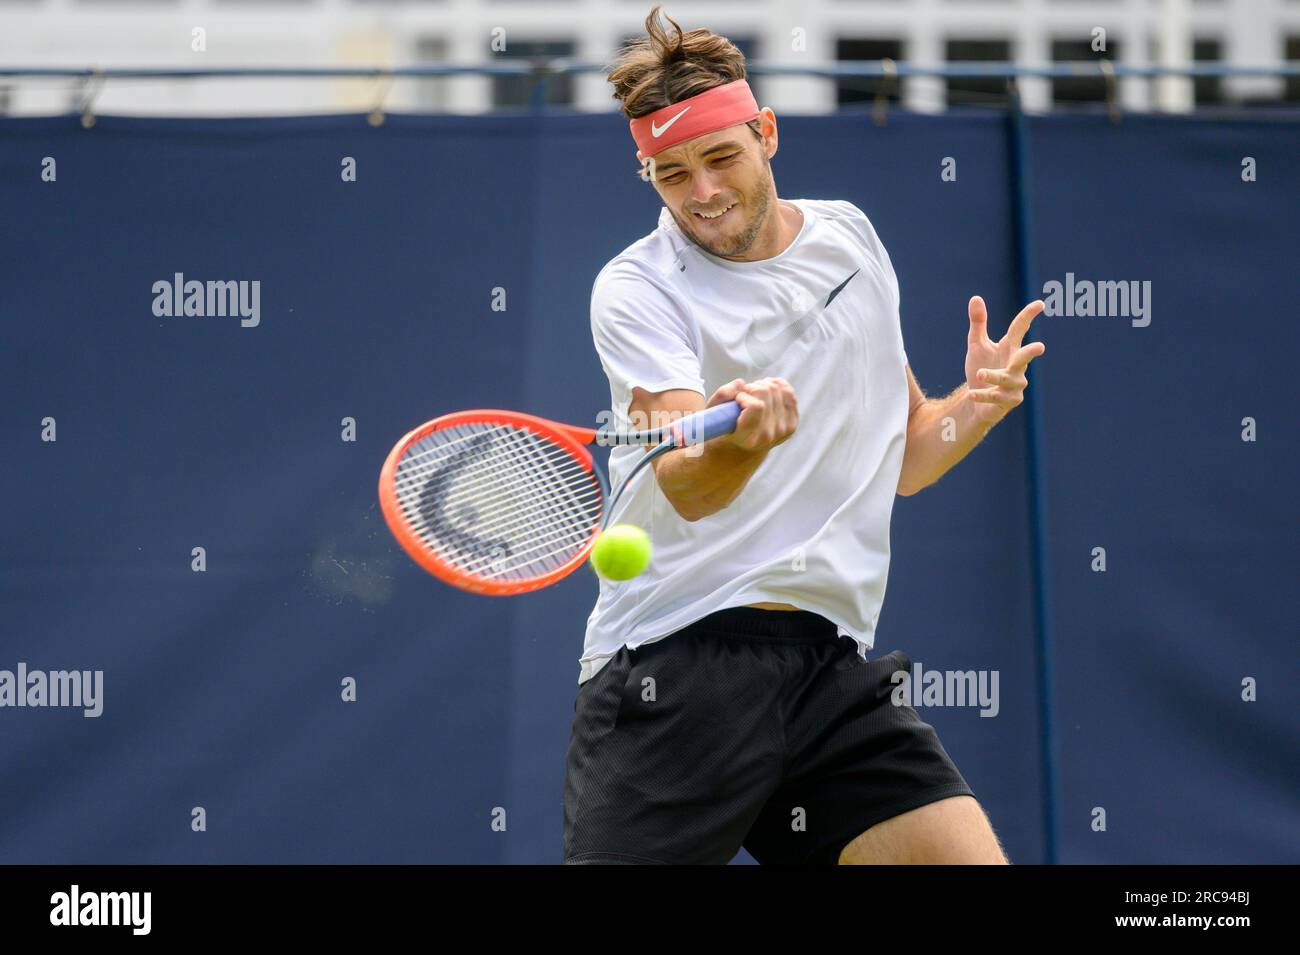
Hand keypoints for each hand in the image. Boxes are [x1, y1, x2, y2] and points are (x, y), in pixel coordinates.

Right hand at [707, 377, 798, 452]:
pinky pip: (788, 393)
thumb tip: (741, 383)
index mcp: (747, 438)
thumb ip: (722, 395)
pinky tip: (767, 391)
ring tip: (753, 395)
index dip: (744, 396)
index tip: (736, 399)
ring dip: (763, 386)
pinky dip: (778, 386)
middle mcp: (767, 437)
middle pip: (767, 392)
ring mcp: (782, 431)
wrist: (741, 448)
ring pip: (777, 389)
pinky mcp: (791, 424)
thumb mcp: (714, 413)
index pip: (756, 406)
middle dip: (752, 388)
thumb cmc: (724, 427)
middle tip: (744, 395)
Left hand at [964, 296, 1046, 425]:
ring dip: (993, 375)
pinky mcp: (1009, 400)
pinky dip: (982, 395)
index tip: (1040, 304)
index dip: (1028, 316)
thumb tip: (976, 297)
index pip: (1019, 329)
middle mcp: (1016, 365)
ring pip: (1006, 378)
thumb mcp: (977, 345)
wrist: (977, 400)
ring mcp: (1015, 384)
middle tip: (1040, 347)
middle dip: (1031, 352)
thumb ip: (978, 323)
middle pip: (1025, 356)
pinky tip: (971, 394)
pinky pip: (996, 397)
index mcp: (1010, 348)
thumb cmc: (981, 368)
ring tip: (980, 373)